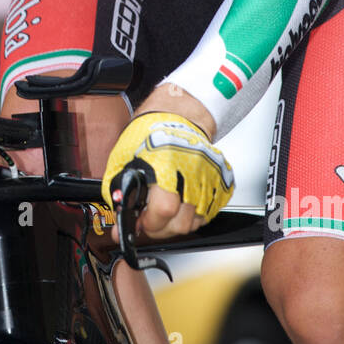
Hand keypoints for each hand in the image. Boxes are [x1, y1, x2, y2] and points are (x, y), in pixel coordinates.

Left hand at [101, 112, 233, 240]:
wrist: (177, 116)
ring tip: (166, 208)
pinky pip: (209, 211)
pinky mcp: (221, 180)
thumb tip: (123, 224)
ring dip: (178, 222)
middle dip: (162, 228)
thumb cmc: (149, 135)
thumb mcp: (123, 161)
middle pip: (181, 223)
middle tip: (151, 219)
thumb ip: (122, 195)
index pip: (164, 210)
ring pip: (196, 221)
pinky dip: (194, 213)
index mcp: (166, 164)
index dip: (150, 223)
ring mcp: (210, 176)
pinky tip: (181, 201)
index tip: (141, 223)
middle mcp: (192, 171)